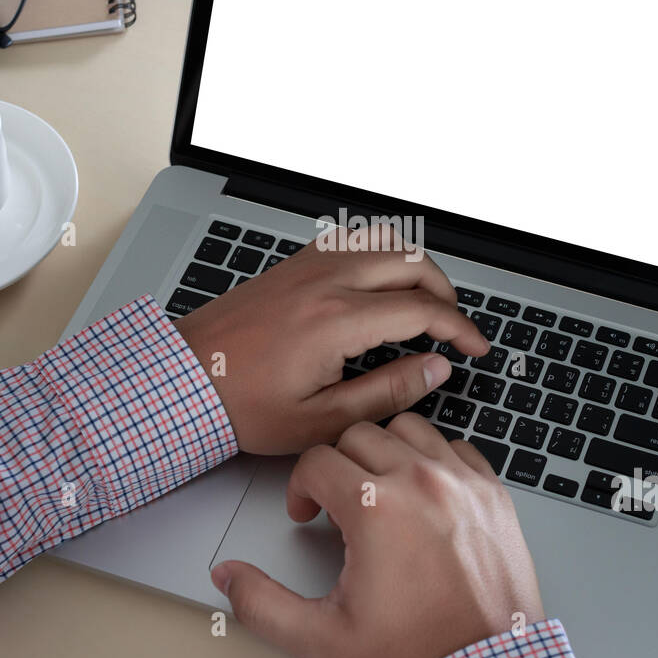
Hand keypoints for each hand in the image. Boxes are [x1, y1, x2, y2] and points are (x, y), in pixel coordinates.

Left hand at [172, 229, 488, 454]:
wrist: (183, 377)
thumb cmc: (241, 403)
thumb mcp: (321, 419)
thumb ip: (387, 393)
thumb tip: (433, 369)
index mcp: (338, 320)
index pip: (423, 309)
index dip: (460, 328)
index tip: (474, 347)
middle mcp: (327, 281)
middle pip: (413, 264)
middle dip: (446, 294)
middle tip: (453, 327)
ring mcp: (310, 265)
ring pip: (386, 241)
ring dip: (417, 266)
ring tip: (426, 301)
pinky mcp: (295, 263)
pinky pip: (353, 237)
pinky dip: (382, 252)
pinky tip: (382, 280)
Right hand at [210, 414, 545, 657]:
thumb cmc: (417, 651)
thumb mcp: (323, 639)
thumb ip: (263, 605)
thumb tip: (227, 576)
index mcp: (376, 507)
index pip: (316, 461)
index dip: (300, 488)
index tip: (308, 514)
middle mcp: (420, 482)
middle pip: (358, 435)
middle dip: (339, 467)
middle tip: (340, 506)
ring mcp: (461, 482)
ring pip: (408, 429)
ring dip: (386, 452)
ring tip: (382, 491)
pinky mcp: (492, 492)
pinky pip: (455, 447)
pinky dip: (434, 459)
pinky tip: (425, 492)